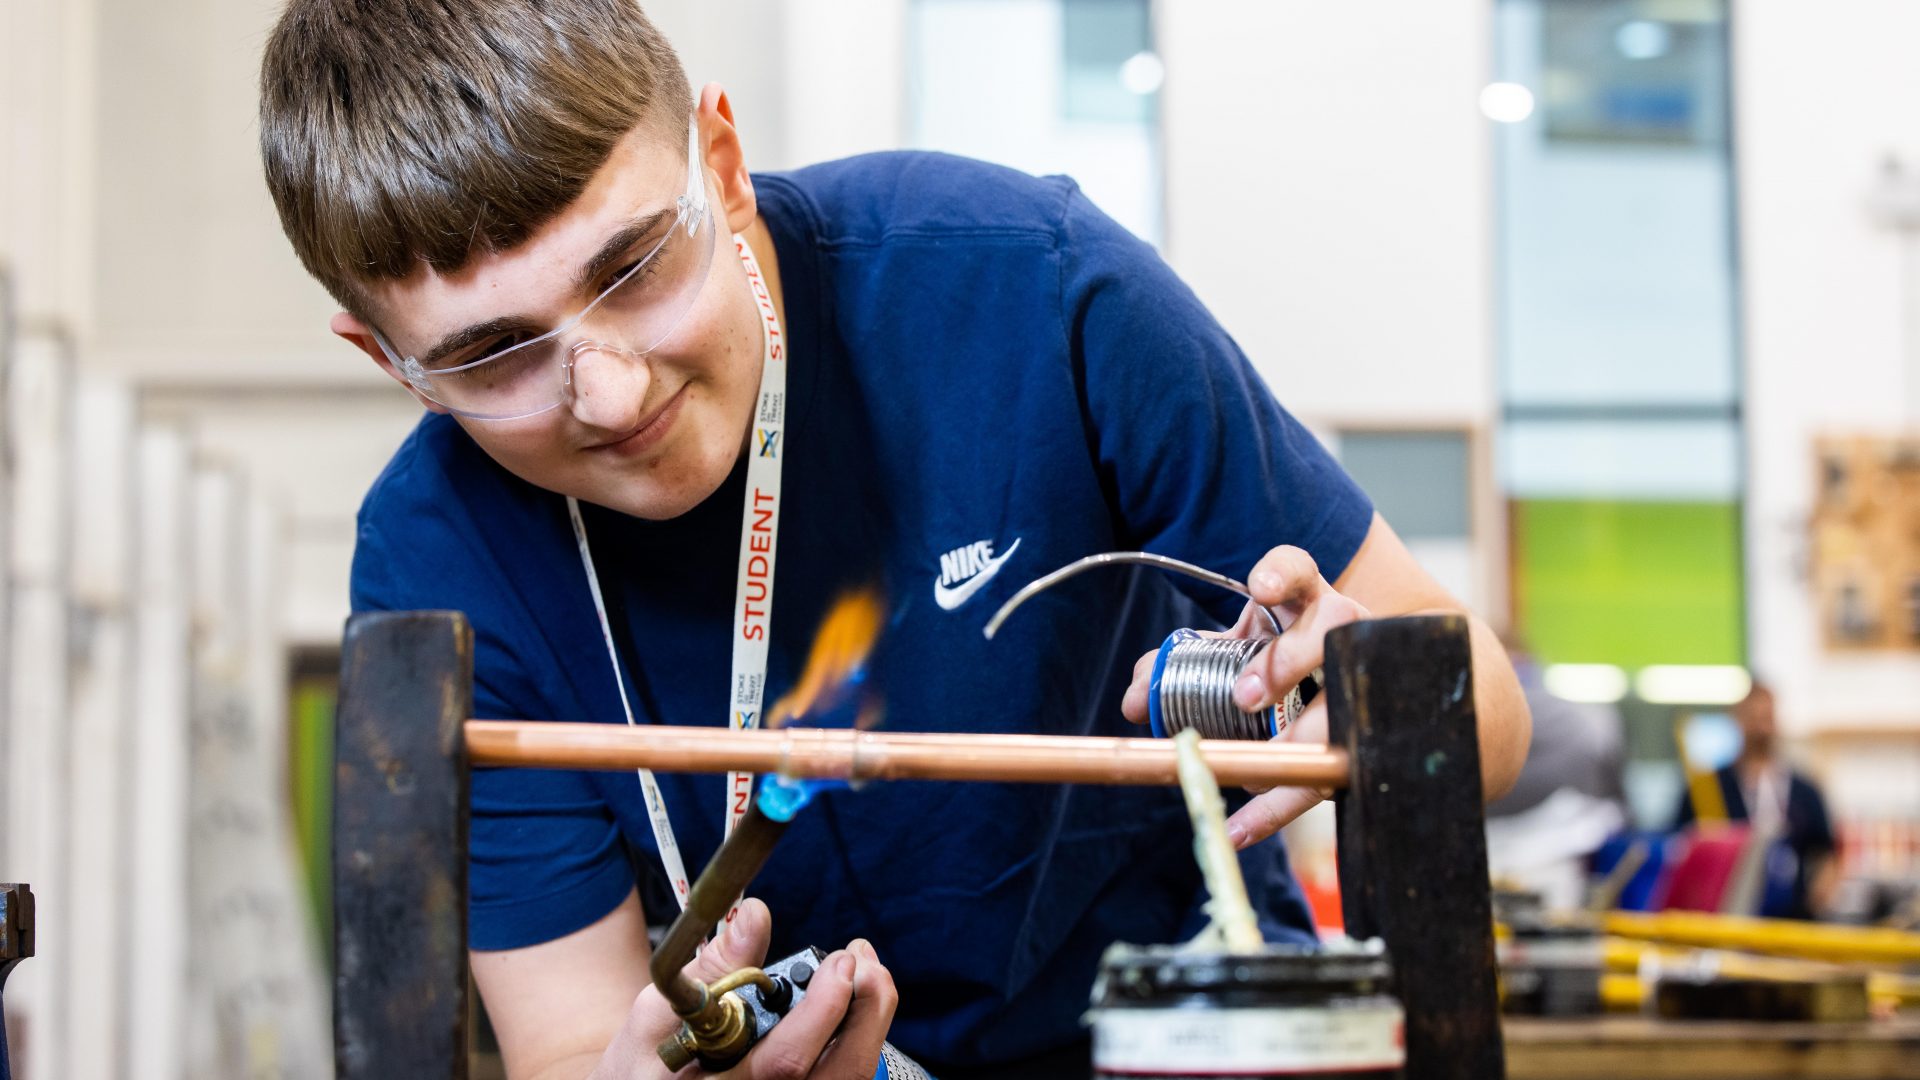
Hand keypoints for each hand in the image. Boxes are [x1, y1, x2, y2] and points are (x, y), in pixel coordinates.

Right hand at [601, 898, 898, 1078]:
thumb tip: (754, 916)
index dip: (821, 1013)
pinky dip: (857, 1036)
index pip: (784, 1064)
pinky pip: (840, 1075)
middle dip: (864, 1013)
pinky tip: (852, 996)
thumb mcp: (656, 1013)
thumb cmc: (644, 1062)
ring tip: (866, 968)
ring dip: (868, 1021)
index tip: (841, 961)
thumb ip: (710, 968)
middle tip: (864, 961)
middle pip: (837, 1076)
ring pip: (847, 1077)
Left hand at [1122, 545, 1368, 848]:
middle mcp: (1341, 632)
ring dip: (1302, 734)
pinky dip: (1280, 806)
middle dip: (1289, 660)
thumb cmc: (1276, 666)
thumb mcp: (1230, 659)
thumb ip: (1178, 671)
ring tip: (1254, 772)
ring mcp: (1362, 679)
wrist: (1340, 697)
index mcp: (1303, 602)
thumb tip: (1136, 702)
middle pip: (1335, 623)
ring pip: (1352, 693)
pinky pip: (1332, 772)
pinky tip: (1242, 829)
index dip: (1282, 573)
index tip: (1260, 590)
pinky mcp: (1364, 737)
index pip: (1299, 569)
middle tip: (1246, 696)